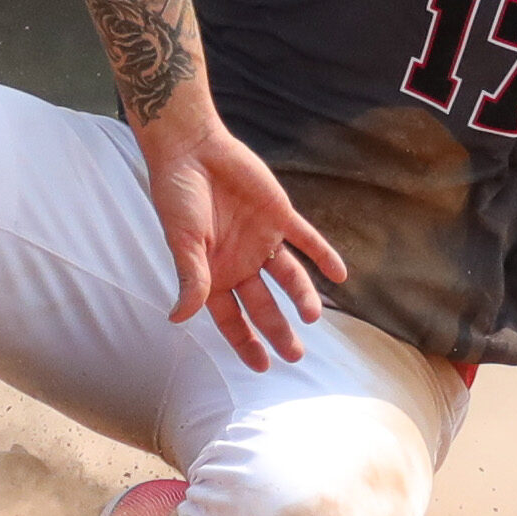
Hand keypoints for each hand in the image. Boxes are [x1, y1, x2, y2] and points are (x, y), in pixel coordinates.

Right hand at [133, 98, 344, 371]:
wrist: (191, 149)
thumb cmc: (178, 196)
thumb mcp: (183, 241)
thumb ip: (191, 278)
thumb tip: (178, 318)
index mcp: (214, 274)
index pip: (232, 318)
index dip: (245, 342)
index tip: (262, 366)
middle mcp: (240, 262)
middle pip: (264, 305)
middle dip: (278, 330)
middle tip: (295, 355)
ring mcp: (261, 239)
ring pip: (288, 277)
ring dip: (302, 296)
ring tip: (312, 316)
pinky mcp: (278, 215)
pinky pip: (306, 239)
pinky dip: (323, 256)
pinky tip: (339, 275)